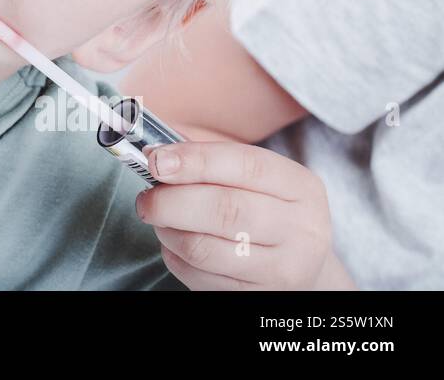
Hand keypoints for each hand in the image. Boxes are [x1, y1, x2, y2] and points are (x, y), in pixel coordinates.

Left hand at [134, 140, 354, 289]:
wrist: (301, 265)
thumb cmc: (264, 209)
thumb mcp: (254, 178)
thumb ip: (209, 159)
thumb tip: (155, 151)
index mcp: (300, 187)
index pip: (245, 165)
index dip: (194, 161)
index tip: (156, 160)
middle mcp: (300, 229)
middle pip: (223, 210)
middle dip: (170, 201)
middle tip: (147, 198)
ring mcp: (283, 269)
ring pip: (203, 249)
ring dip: (167, 231)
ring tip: (159, 219)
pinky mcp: (257, 296)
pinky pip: (198, 277)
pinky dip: (175, 257)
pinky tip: (176, 243)